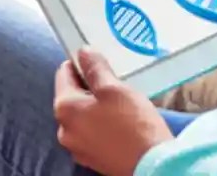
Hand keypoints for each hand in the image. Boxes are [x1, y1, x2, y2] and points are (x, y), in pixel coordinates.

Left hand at [54, 48, 172, 175]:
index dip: (81, 63)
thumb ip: (95, 68)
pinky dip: (102, 123)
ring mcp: (77, 148)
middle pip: (72, 96)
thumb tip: (83, 52)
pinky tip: (122, 121)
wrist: (152, 165)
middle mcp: (64, 130)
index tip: (99, 60)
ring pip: (83, 115)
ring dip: (97, 105)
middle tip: (116, 82)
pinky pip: (92, 132)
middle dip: (91, 86)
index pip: (64, 73)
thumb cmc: (132, 124)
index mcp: (64, 109)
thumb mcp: (114, 88)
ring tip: (122, 102)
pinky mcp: (92, 158)